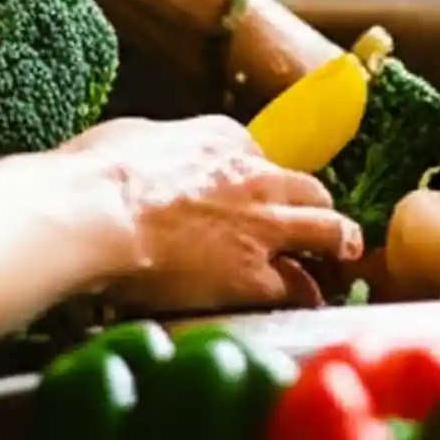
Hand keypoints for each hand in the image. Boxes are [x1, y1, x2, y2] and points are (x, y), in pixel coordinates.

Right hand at [63, 115, 363, 311]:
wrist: (98, 213)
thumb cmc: (97, 172)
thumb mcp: (133, 137)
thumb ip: (158, 148)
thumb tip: (146, 156)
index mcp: (224, 138)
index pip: (259, 155)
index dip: (258, 176)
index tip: (249, 191)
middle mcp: (255, 176)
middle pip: (309, 188)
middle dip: (312, 204)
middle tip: (312, 221)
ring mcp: (262, 226)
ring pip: (328, 230)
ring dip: (337, 242)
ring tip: (341, 254)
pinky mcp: (255, 275)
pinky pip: (299, 285)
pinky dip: (304, 293)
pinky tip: (307, 302)